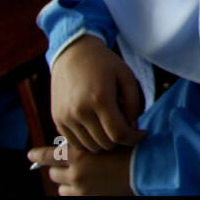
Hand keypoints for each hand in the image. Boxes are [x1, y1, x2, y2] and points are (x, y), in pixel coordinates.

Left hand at [27, 141, 134, 195]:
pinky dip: (73, 190)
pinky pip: (70, 194)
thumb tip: (69, 143)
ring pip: (60, 186)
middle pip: (53, 172)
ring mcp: (80, 187)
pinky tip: (83, 184)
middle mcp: (76, 172)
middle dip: (57, 167)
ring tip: (77, 174)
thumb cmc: (127, 148)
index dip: (37, 155)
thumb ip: (86, 139)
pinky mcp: (87, 197)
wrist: (144, 167)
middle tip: (65, 164)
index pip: (49, 155)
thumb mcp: (104, 137)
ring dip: (65, 180)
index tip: (30, 154)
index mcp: (79, 153)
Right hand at [51, 36, 146, 151]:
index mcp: (100, 99)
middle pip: (105, 143)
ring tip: (112, 127)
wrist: (73, 53)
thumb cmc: (104, 63)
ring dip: (105, 143)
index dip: (134, 138)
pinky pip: (75, 143)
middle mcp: (80, 111)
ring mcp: (66, 117)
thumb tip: (132, 126)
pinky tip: (98, 128)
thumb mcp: (126, 76)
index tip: (142, 134)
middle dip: (121, 140)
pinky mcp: (57, 119)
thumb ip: (134, 103)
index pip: (119, 134)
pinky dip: (89, 141)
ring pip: (90, 147)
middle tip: (128, 128)